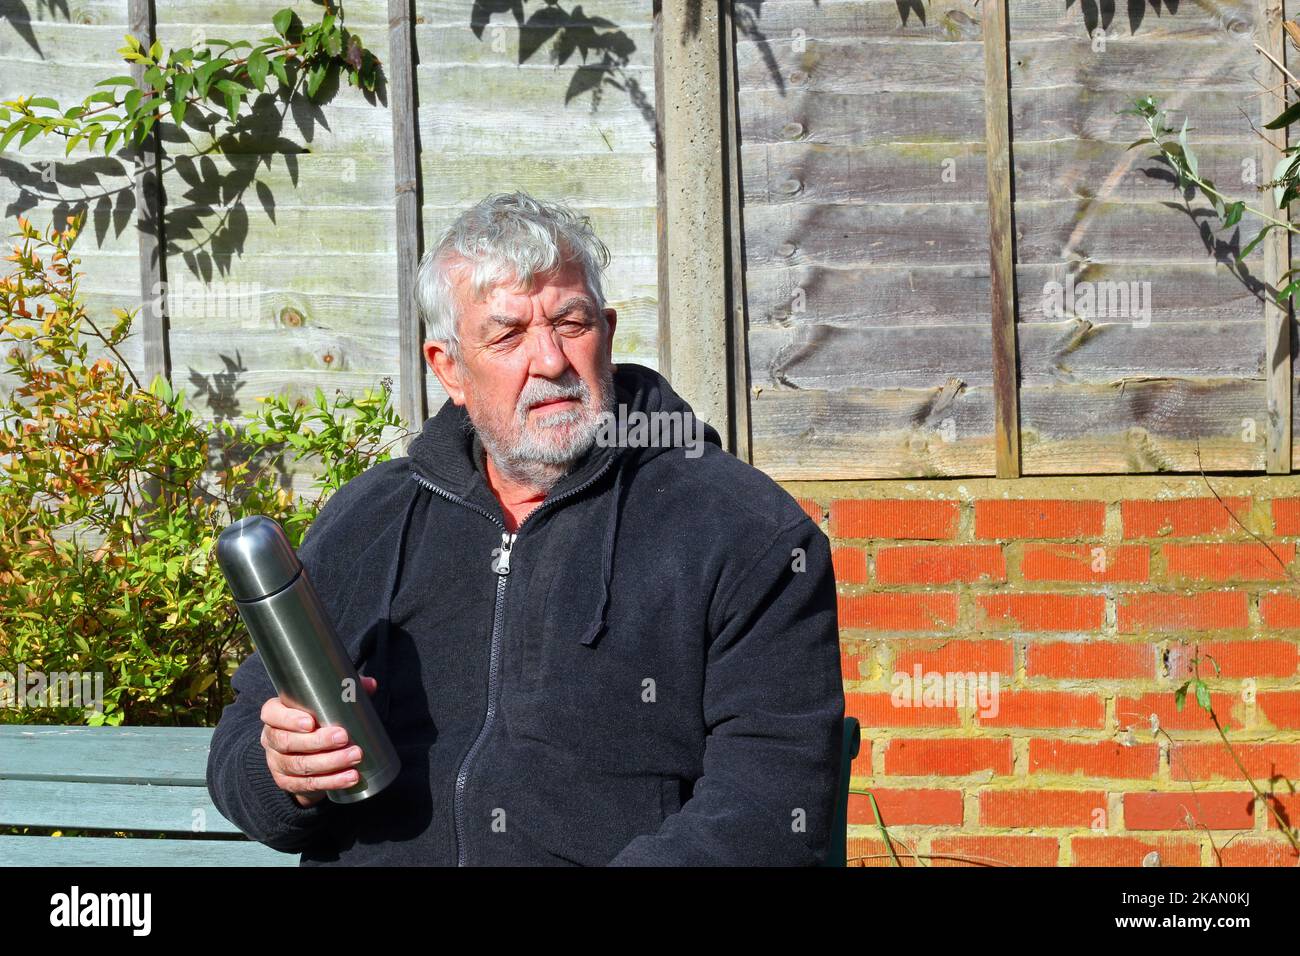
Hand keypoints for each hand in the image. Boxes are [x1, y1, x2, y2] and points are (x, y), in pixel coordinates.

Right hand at [259, 675, 378, 807]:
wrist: (305, 752)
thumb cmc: (317, 718)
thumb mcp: (325, 702)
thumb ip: (344, 691)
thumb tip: (370, 684)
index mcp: (275, 714)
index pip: (271, 714)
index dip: (288, 719)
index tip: (312, 723)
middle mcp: (271, 738)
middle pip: (287, 742)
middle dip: (318, 742)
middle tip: (344, 738)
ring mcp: (276, 762)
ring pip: (299, 765)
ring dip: (330, 763)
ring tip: (355, 757)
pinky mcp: (287, 782)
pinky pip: (308, 784)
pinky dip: (331, 781)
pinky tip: (349, 778)